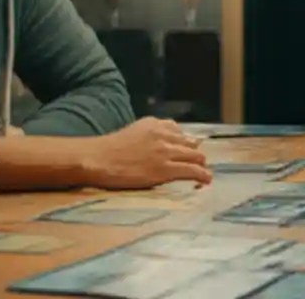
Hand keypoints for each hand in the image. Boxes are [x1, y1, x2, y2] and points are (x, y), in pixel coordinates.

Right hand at [86, 117, 211, 188]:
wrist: (98, 159)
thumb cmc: (109, 150)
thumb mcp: (132, 133)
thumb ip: (150, 135)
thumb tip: (163, 145)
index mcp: (155, 124)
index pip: (179, 131)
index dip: (185, 143)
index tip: (186, 152)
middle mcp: (164, 135)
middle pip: (191, 144)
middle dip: (196, 155)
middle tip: (196, 165)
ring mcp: (166, 152)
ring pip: (196, 156)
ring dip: (202, 165)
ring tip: (204, 174)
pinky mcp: (165, 169)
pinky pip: (192, 171)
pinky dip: (203, 175)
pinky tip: (206, 180)